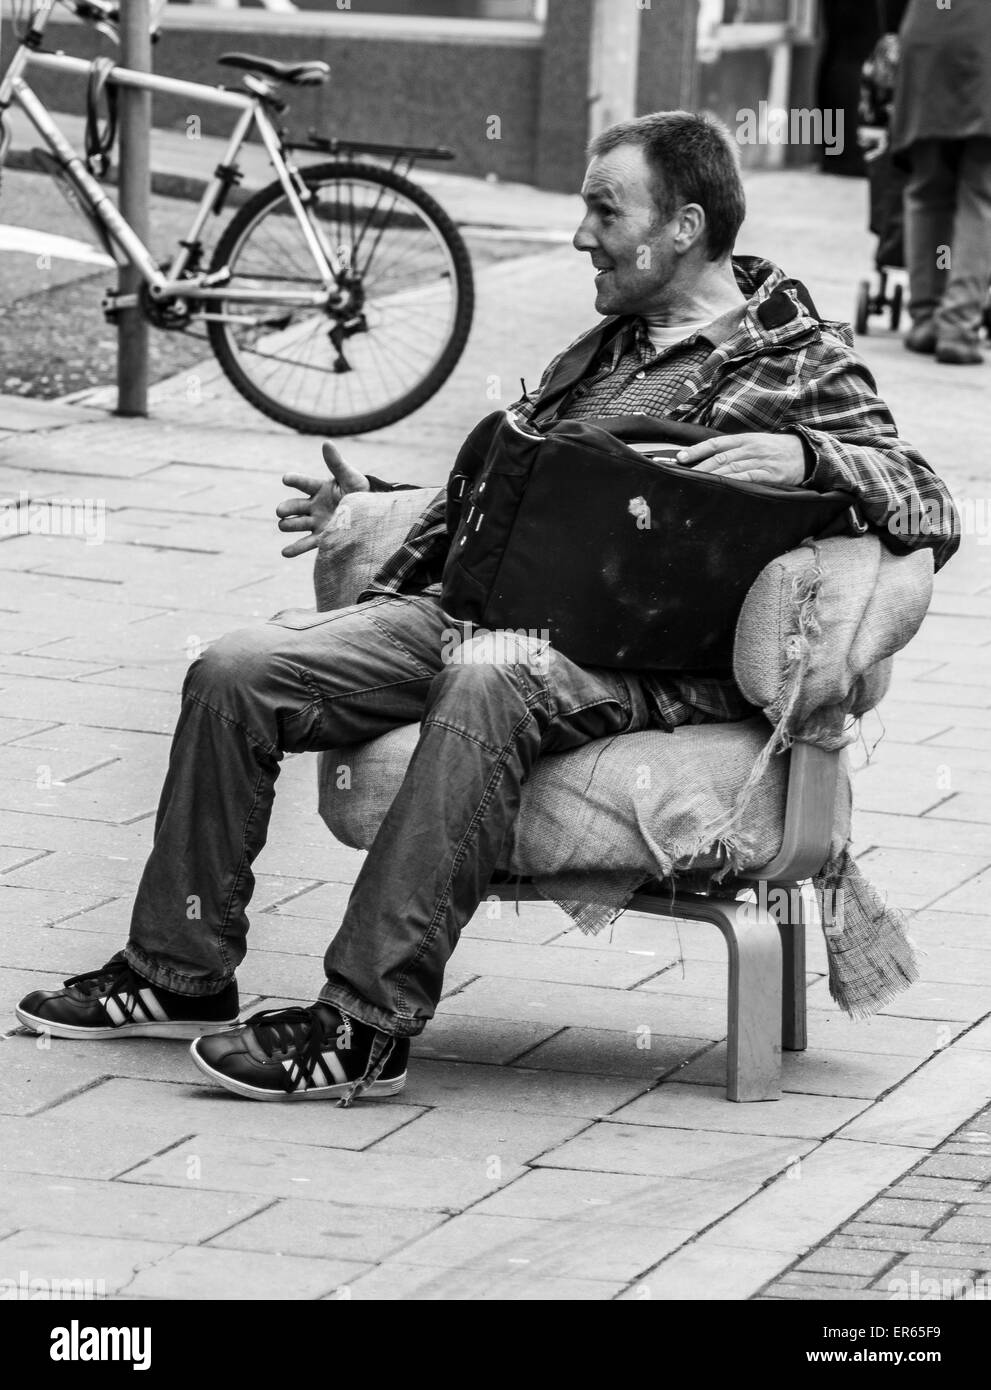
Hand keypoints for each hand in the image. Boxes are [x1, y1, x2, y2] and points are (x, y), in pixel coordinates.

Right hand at [276, 442, 369, 557]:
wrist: (373, 515)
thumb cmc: (361, 492)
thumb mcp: (350, 477)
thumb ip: (336, 463)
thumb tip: (326, 443)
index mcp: (319, 489)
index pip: (303, 483)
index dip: (294, 480)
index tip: (286, 479)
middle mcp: (314, 505)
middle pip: (294, 506)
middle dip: (286, 508)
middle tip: (281, 510)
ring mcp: (316, 522)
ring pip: (296, 523)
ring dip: (288, 524)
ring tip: (283, 525)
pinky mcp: (321, 537)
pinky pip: (305, 544)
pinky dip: (294, 549)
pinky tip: (284, 552)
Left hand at [676, 432, 806, 486]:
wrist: (807, 453)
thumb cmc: (776, 450)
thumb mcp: (756, 443)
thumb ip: (735, 449)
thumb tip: (710, 458)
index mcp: (744, 439)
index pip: (715, 443)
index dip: (696, 450)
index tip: (679, 458)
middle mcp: (749, 448)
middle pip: (719, 457)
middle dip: (698, 466)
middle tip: (681, 474)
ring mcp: (759, 461)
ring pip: (730, 468)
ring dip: (711, 476)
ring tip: (694, 482)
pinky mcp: (770, 474)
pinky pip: (747, 477)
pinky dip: (732, 482)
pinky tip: (720, 486)